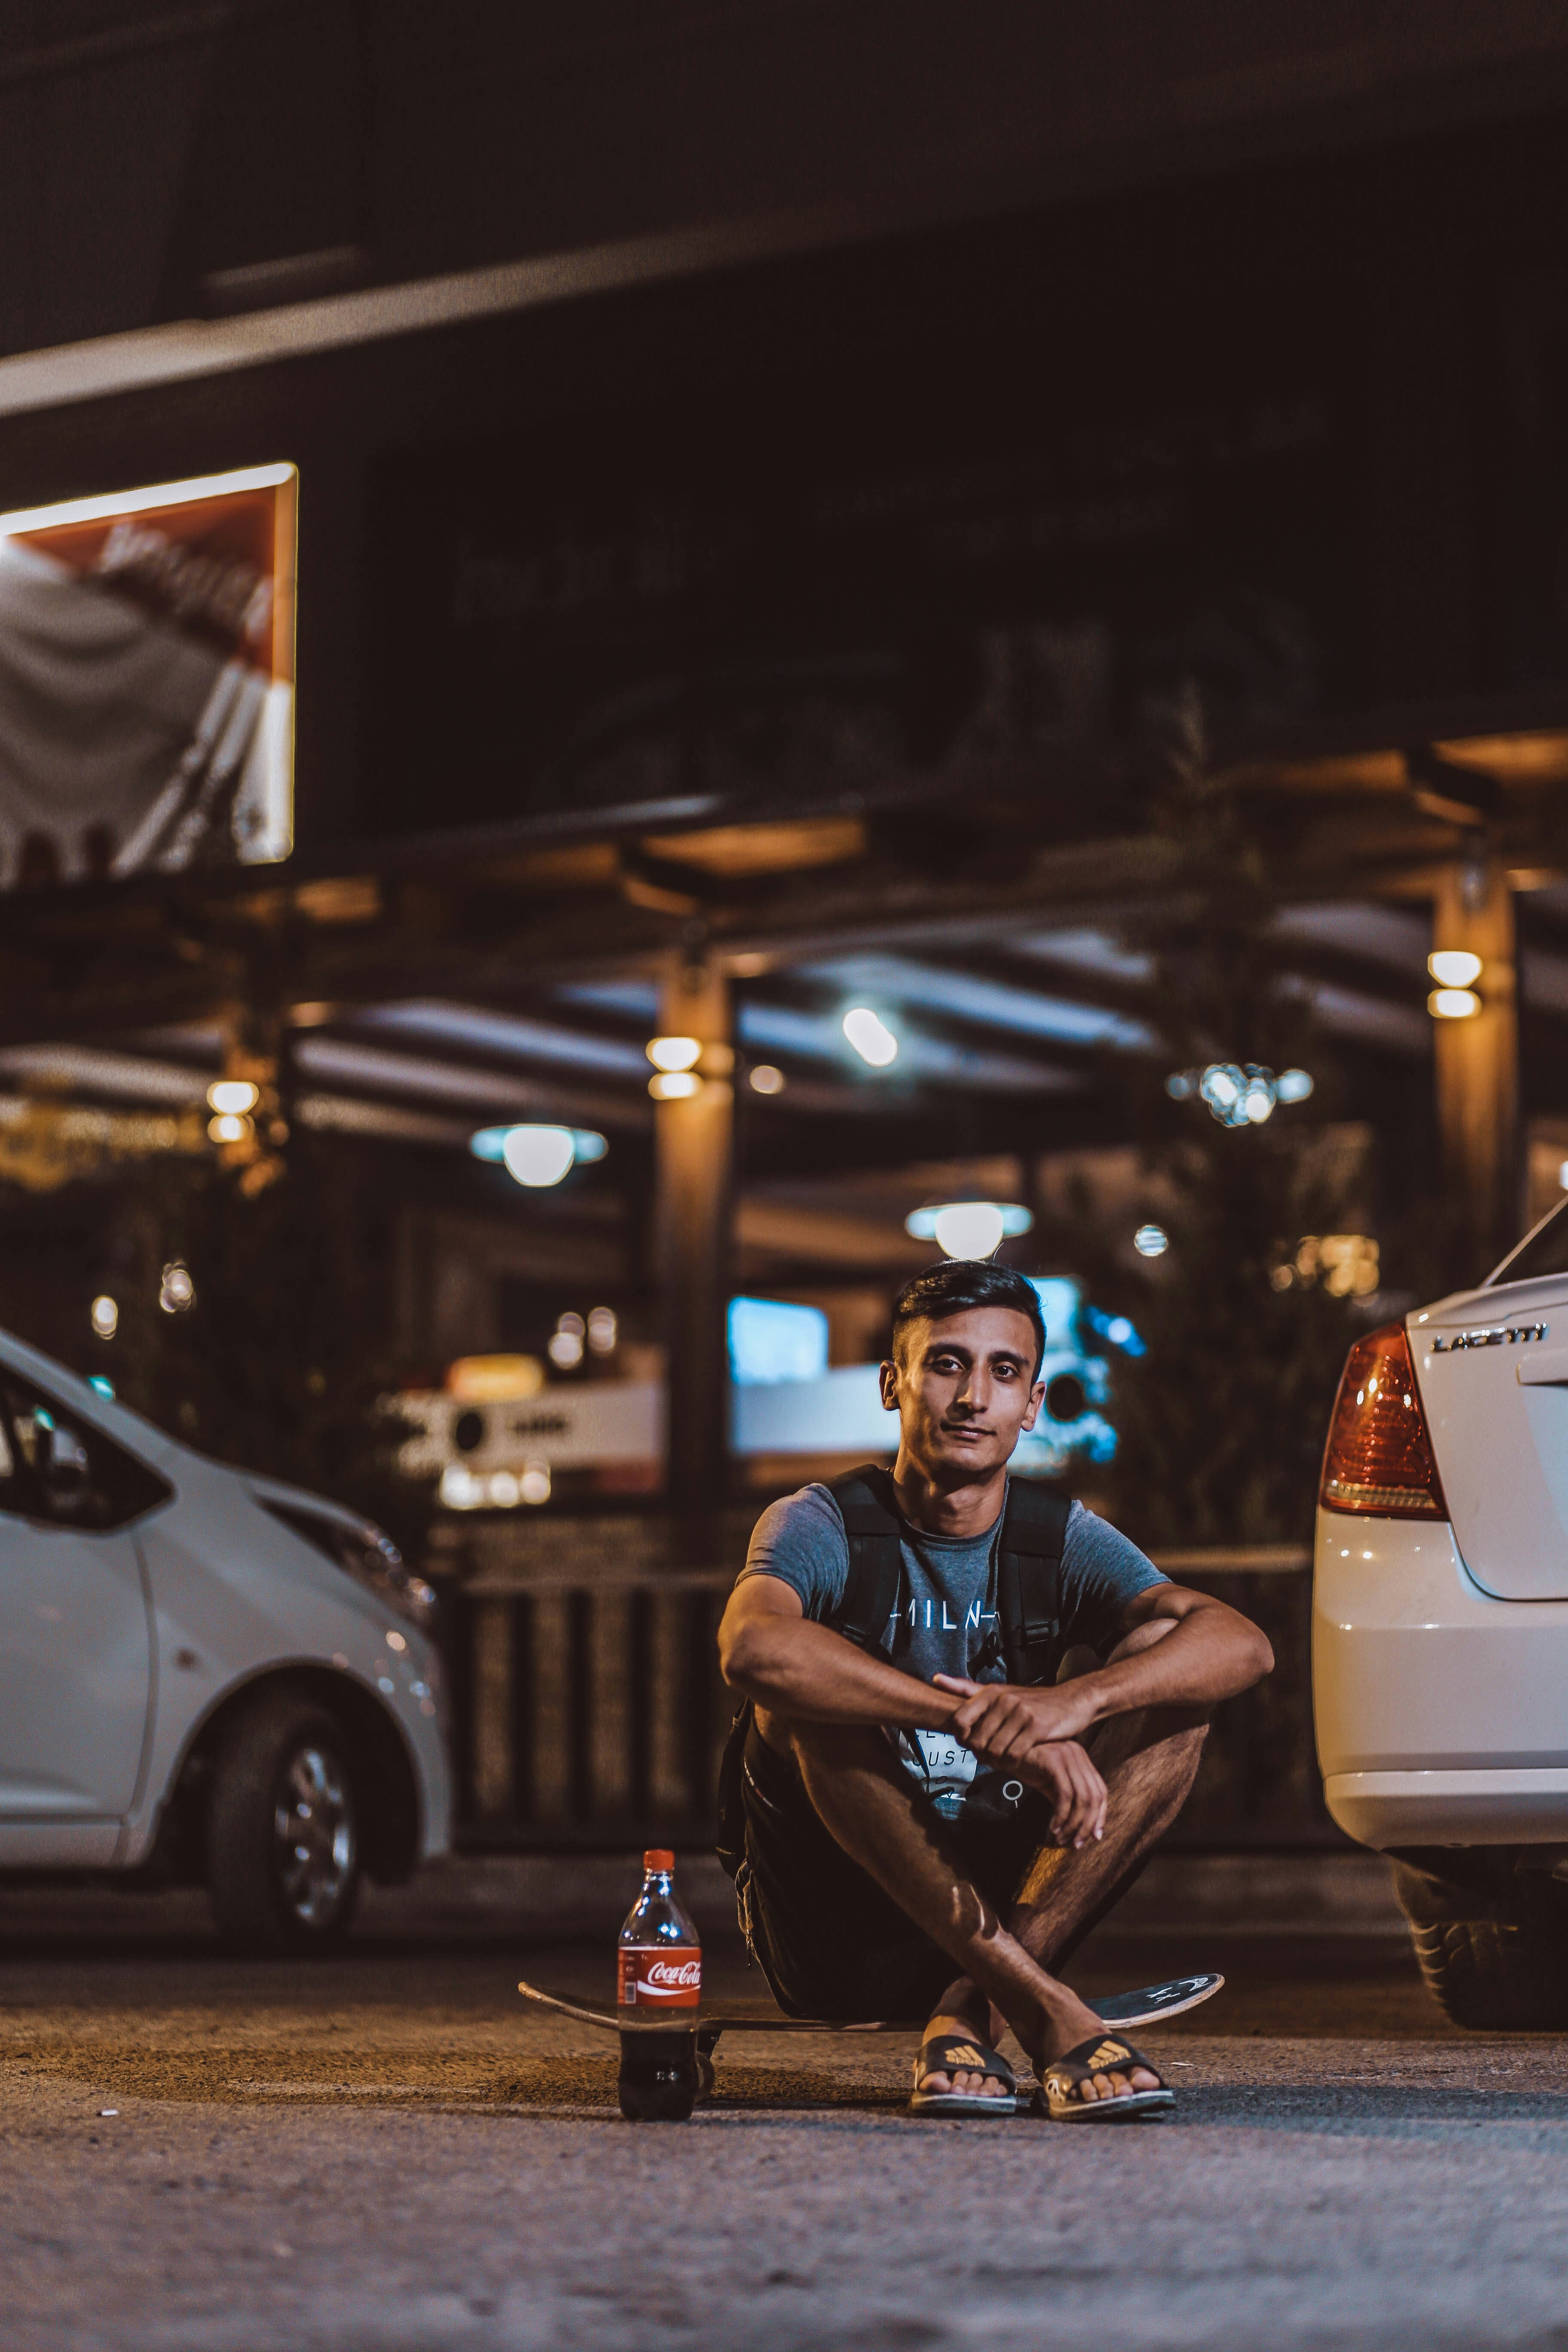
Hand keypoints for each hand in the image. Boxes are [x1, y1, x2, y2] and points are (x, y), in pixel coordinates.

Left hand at [933, 1673, 1093, 1759]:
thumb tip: (935, 1678)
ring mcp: (1020, 1713)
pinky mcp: (1036, 1728)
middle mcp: (1003, 1699)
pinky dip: (1012, 1763)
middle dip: (979, 1753)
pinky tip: (1017, 1759)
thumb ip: (966, 1689)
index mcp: (990, 1691)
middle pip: (976, 1741)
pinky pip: (1014, 1755)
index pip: (959, 1721)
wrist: (1071, 1701)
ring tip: (1002, 1758)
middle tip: (989, 1755)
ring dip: (996, 1761)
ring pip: (994, 1751)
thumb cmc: (1031, 1701)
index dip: (961, 1738)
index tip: (970, 1743)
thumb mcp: (999, 1691)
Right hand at [1015, 1735, 1106, 1846]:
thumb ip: (1068, 1801)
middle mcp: (1078, 1753)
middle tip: (1076, 1844)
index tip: (1095, 1836)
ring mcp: (1067, 1754)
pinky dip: (1061, 1815)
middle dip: (1087, 1825)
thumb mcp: (1051, 1786)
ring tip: (1062, 1839)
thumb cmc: (1027, 1767)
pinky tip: (1053, 1827)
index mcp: (1081, 1758)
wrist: (1002, 1752)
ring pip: (1081, 1798)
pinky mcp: (1054, 1760)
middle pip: (1094, 1796)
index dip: (1100, 1815)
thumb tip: (1083, 1829)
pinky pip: (1064, 1794)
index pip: (1101, 1790)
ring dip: (1073, 1824)